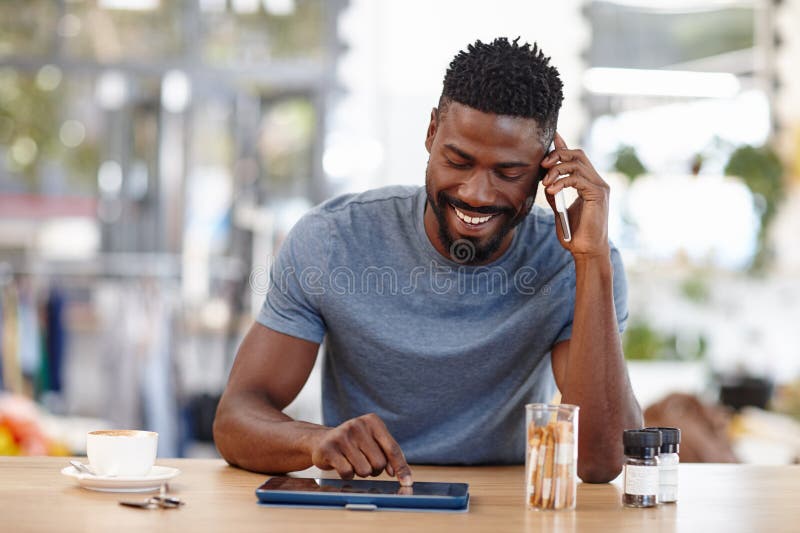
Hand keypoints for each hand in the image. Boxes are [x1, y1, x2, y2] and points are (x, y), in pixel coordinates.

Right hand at [308, 413, 412, 485]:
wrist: (322, 440)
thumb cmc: (354, 444)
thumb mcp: (373, 442)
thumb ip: (389, 456)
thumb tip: (402, 476)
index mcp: (372, 421)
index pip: (392, 448)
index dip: (401, 468)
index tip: (408, 482)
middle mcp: (357, 425)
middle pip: (379, 463)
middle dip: (374, 469)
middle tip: (365, 462)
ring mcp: (342, 435)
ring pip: (364, 470)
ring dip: (360, 472)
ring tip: (352, 461)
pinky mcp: (328, 448)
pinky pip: (347, 473)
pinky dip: (347, 474)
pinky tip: (341, 463)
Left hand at [540, 132, 610, 258]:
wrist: (586, 251)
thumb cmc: (574, 234)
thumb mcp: (560, 209)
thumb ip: (556, 193)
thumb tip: (546, 180)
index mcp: (589, 183)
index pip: (576, 157)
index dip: (563, 145)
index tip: (551, 137)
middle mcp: (597, 182)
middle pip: (577, 154)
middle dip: (557, 155)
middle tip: (541, 165)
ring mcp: (600, 187)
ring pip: (577, 163)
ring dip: (557, 169)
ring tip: (545, 183)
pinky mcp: (598, 194)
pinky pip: (578, 178)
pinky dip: (562, 181)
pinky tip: (552, 190)